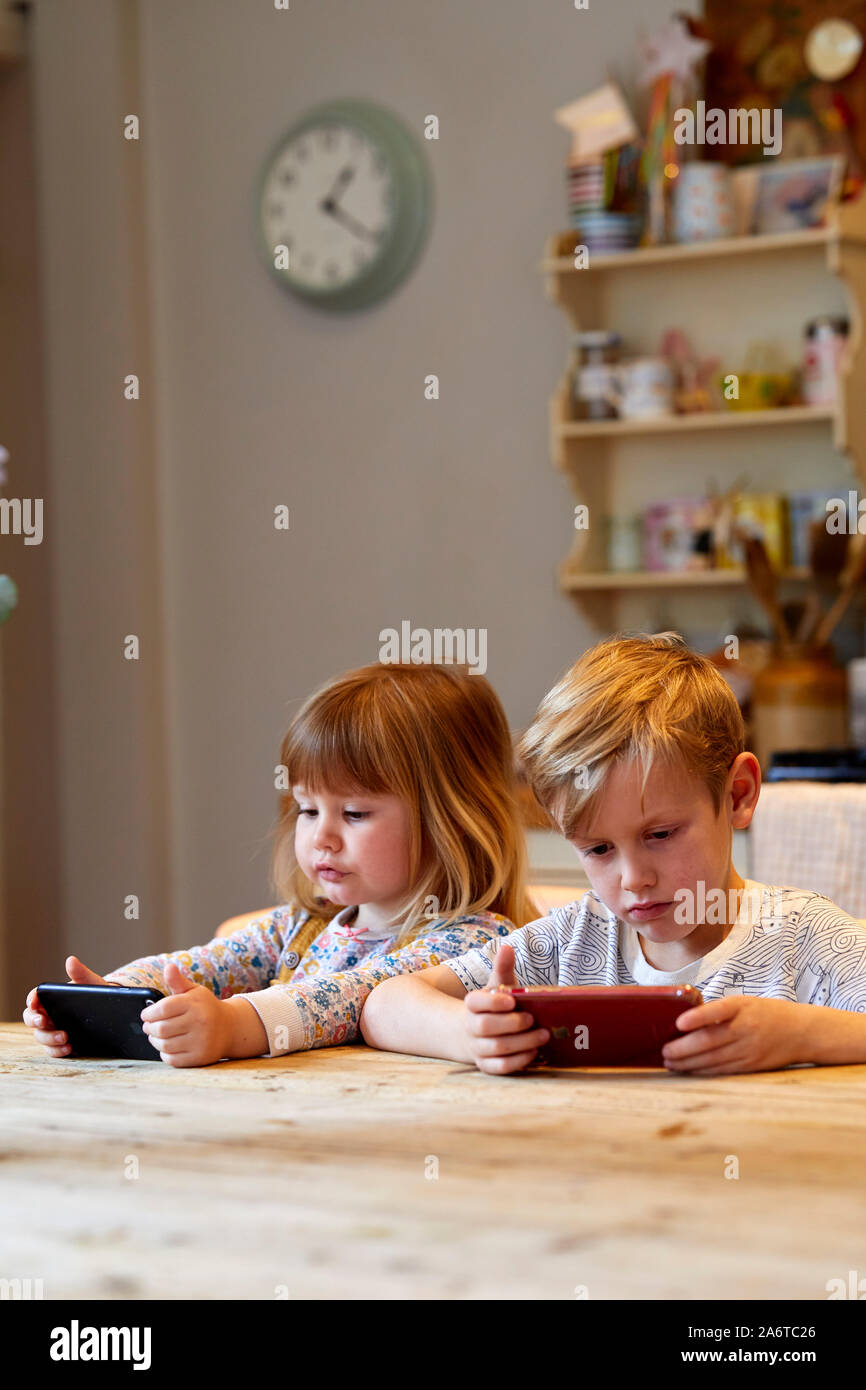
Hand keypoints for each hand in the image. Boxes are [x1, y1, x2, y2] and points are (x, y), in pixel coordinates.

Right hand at [23, 955, 109, 1057]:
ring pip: (41, 1037)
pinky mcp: (61, 1044)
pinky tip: (69, 1047)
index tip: (34, 1002)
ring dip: (49, 1038)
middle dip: (35, 1021)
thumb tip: (71, 960)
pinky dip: (58, 1050)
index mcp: (51, 998)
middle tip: (44, 1022)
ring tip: (65, 1037)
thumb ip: (80, 973)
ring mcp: (53, 1030)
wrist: (111, 1010)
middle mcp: (48, 1015)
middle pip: (31, 1019)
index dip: (32, 999)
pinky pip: (53, 1050)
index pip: (34, 998)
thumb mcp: (90, 983)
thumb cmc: (95, 993)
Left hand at [140, 962, 232, 1067]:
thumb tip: (169, 967)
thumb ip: (178, 981)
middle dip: (149, 1028)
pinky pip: (173, 1059)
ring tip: (155, 1036)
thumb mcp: (194, 991)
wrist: (230, 1028)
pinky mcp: (200, 1057)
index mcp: (195, 1003)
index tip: (145, 1015)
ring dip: (155, 1041)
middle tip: (148, 1027)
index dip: (149, 1013)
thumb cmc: (205, 1007)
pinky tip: (167, 1047)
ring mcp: (201, 1041)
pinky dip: (165, 1054)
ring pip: (165, 1045)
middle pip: (161, 1028)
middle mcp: (200, 1022)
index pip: (163, 1008)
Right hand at [463, 941, 549, 1074]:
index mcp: (471, 1005)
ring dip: (522, 1043)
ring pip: (496, 1049)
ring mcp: (477, 1049)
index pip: (474, 1002)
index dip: (492, 1002)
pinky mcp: (486, 1066)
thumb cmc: (492, 1007)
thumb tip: (507, 947)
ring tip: (544, 1035)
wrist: (470, 1034)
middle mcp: (471, 1028)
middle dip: (512, 1023)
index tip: (511, 1000)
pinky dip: (518, 1061)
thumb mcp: (495, 986)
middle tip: (533, 1019)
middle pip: (485, 1027)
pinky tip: (534, 1052)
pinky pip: (500, 1068)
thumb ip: (502, 968)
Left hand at [662, 995, 806, 1074]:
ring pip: (714, 1059)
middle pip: (711, 1040)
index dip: (698, 1017)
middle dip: (684, 1048)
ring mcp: (750, 1049)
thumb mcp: (744, 1003)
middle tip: (664, 1052)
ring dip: (689, 1063)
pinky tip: (689, 1070)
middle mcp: (747, 1028)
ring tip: (669, 1063)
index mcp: (743, 1006)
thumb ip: (718, 1011)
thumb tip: (682, 1022)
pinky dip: (704, 1071)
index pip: (719, 1010)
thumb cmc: (764, 1013)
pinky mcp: (752, 1065)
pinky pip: (723, 1070)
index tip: (679, 1023)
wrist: (802, 1032)